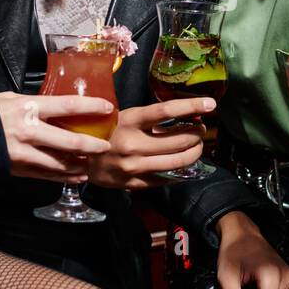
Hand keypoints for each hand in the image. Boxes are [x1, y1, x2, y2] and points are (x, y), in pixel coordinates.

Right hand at [0, 92, 112, 182]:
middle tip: (105, 147)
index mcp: (29, 108)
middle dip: (92, 146)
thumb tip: (60, 108)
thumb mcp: (12, 99)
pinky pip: (46, 175)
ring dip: (79, 166)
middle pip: (70, 142)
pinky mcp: (19, 169)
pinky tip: (76, 177)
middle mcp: (29, 131)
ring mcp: (24, 153)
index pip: (68, 106)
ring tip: (91, 165)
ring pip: (60, 164)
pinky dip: (63, 177)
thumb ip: (36, 105)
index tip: (108, 108)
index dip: (91, 107)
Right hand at [87, 98, 214, 189]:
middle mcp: (133, 144)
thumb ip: (148, 119)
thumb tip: (183, 117)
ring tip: (196, 146)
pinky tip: (181, 162)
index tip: (210, 104)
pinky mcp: (134, 183)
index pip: (166, 111)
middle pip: (179, 140)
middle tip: (201, 130)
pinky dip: (179, 170)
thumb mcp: (121, 117)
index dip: (192, 106)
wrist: (78, 160)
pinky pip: (166, 178)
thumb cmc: (103, 132)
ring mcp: (134, 167)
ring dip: (194, 152)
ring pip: (178, 162)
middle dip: (198, 135)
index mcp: (129, 122)